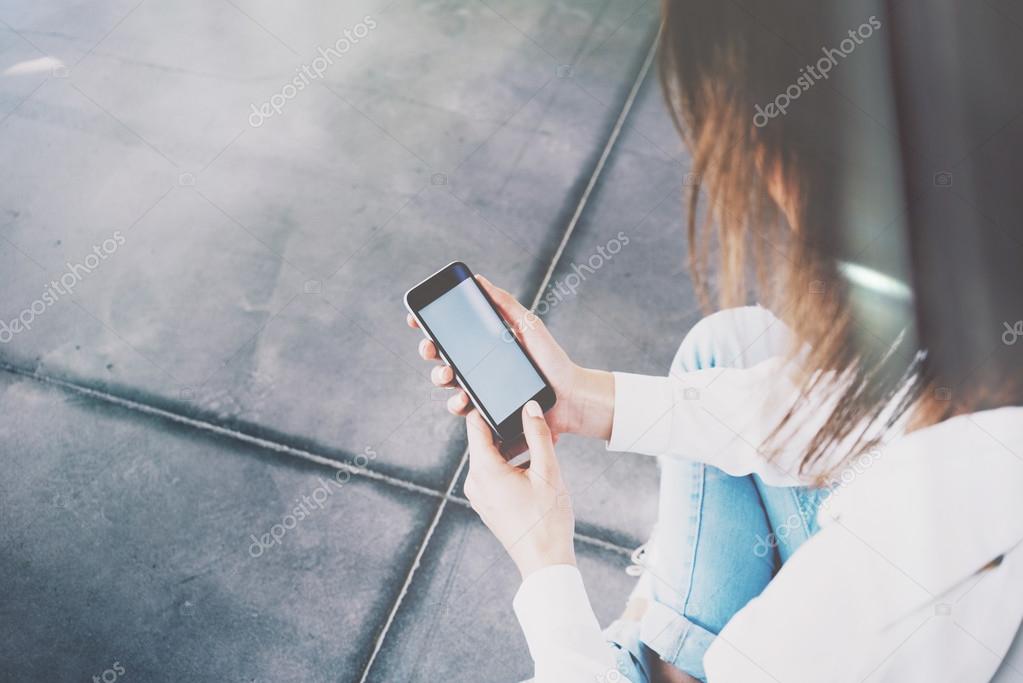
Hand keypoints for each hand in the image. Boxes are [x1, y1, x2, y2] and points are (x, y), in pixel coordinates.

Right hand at [407, 275, 614, 446]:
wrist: (570, 395)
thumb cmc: (551, 359)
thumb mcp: (528, 326)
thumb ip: (504, 304)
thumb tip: (479, 280)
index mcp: (483, 344)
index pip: (449, 333)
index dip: (428, 326)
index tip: (416, 318)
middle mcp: (477, 366)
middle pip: (440, 358)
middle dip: (428, 351)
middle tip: (431, 347)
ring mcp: (479, 389)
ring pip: (446, 384)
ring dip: (439, 377)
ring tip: (449, 374)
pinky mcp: (486, 412)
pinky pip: (463, 410)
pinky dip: (458, 404)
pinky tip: (464, 398)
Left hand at [464, 402, 575, 578]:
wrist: (545, 561)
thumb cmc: (547, 520)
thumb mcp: (548, 471)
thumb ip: (538, 434)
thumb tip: (530, 407)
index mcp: (483, 470)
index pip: (476, 424)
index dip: (488, 405)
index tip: (504, 394)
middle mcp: (475, 481)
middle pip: (485, 440)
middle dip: (509, 428)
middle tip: (532, 418)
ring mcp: (479, 495)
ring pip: (492, 457)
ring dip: (514, 447)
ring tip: (541, 443)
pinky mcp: (488, 503)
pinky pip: (495, 474)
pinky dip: (512, 464)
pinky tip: (536, 465)